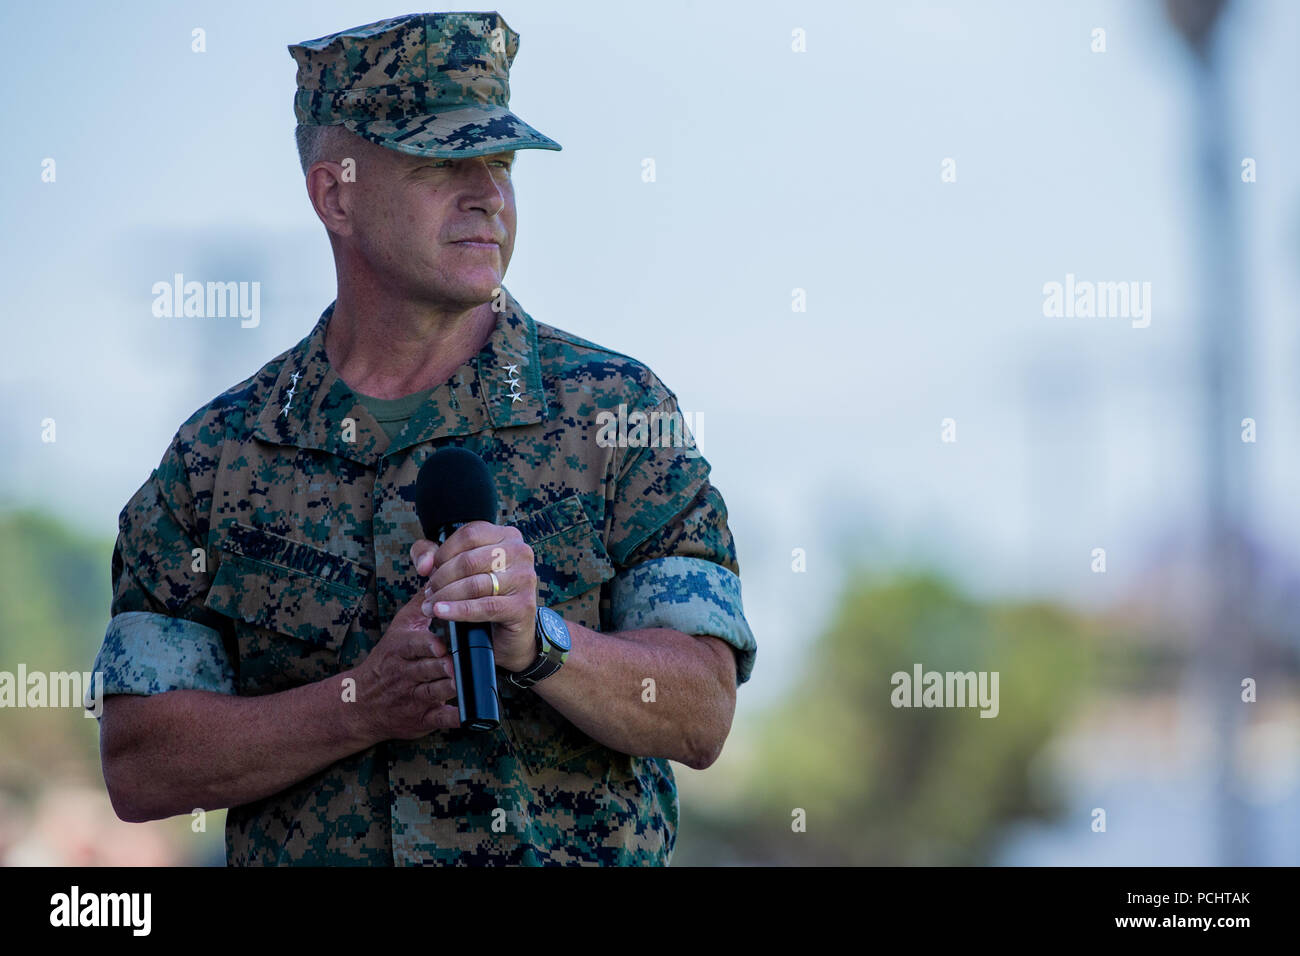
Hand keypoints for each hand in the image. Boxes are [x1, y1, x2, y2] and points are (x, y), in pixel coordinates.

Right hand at [346, 586, 459, 740]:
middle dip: (444, 667)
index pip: (415, 646)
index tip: (441, 645)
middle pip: (428, 669)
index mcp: (401, 650)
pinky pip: (441, 720)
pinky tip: (469, 715)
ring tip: (464, 682)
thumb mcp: (399, 629)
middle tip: (458, 663)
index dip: (429, 646)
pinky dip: (455, 718)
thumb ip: (420, 604)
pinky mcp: (422, 719)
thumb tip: (437, 576)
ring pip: (435, 693)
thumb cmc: (387, 660)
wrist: (361, 703)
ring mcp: (415, 698)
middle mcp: (407, 675)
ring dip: (450, 688)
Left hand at [410, 521, 537, 673]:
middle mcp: (520, 552)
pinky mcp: (523, 605)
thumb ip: (431, 554)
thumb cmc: (484, 593)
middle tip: (429, 593)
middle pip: (469, 560)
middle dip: (441, 578)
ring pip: (474, 584)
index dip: (443, 552)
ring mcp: (524, 578)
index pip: (469, 535)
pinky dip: (458, 610)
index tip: (429, 570)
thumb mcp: (457, 567)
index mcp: (507, 536)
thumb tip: (424, 565)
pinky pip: (485, 607)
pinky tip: (441, 612)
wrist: (511, 630)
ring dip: (446, 596)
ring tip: (430, 606)